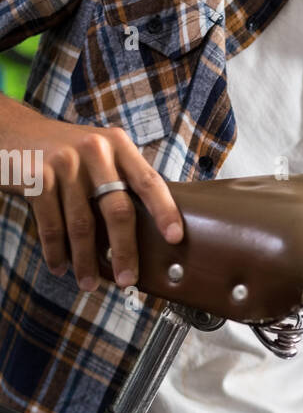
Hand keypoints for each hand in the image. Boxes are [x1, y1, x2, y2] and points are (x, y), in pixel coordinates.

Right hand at [0, 99, 182, 290]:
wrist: (14, 129)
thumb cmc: (66, 150)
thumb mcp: (99, 150)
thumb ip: (121, 177)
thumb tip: (151, 227)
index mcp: (117, 145)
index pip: (149, 181)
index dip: (165, 211)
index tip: (176, 238)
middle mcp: (94, 150)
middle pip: (117, 210)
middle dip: (124, 251)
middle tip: (127, 279)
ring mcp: (63, 163)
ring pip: (81, 225)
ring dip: (86, 260)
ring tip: (89, 283)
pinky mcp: (36, 177)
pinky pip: (51, 225)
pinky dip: (55, 252)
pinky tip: (60, 267)